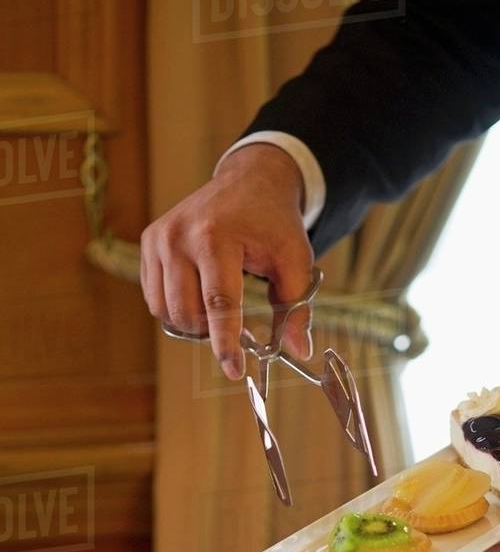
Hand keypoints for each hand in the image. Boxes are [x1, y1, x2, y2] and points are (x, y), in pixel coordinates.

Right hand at [140, 144, 312, 379]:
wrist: (248, 181)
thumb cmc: (273, 223)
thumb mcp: (295, 259)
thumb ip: (297, 306)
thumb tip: (299, 350)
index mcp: (216, 236)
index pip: (218, 303)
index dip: (226, 343)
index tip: (235, 370)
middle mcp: (179, 236)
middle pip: (188, 313)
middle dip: (211, 333)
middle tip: (235, 329)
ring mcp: (159, 238)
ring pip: (166, 311)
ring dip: (193, 324)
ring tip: (219, 311)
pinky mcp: (148, 243)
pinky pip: (154, 297)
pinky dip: (177, 309)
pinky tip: (199, 296)